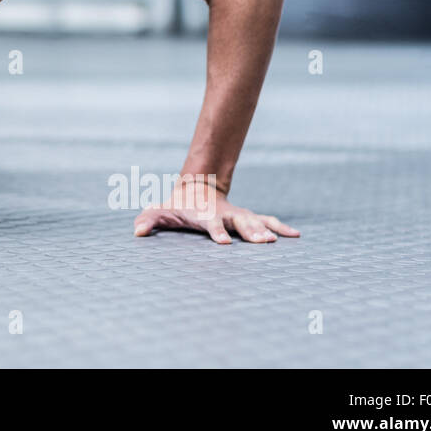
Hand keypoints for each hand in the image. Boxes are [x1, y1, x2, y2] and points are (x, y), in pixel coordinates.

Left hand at [133, 177, 298, 243]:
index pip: (211, 224)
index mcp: (205, 215)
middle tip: (262, 242)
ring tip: (277, 241)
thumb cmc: (177, 204)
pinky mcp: (247, 217)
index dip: (216, 232)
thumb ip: (148, 220)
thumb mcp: (161, 211)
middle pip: (239, 223)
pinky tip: (295, 235)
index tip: (223, 242)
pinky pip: (266, 221)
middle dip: (250, 232)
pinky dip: (280, 226)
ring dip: (266, 230)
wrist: (197, 187)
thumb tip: (136, 232)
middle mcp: (225, 215)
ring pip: (255, 221)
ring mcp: (238, 215)